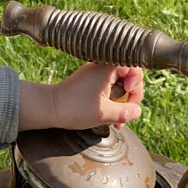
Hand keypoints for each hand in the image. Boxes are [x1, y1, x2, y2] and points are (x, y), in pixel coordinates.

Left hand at [18, 64, 143, 132]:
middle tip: (126, 114)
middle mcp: (103, 66)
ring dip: (122, 103)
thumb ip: (124, 113)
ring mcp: (97, 74)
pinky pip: (110, 89)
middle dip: (131, 98)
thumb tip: (137, 112)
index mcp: (107, 67)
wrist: (50, 108)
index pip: (135, 68)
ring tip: (118, 121)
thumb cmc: (74, 108)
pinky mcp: (91, 82)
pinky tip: (110, 116)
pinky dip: (113, 102)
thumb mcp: (103, 114)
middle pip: (130, 77)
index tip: (127, 96)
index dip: (136, 84)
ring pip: (120, 85)